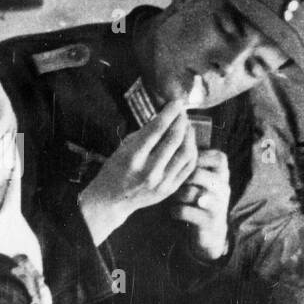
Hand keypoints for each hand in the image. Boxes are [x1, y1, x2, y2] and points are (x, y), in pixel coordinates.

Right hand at [78, 100, 197, 243]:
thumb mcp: (122, 148)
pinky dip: (191, 151)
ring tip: (186, 126)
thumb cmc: (115, 170)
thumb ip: (144, 134)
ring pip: (186, 152)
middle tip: (182, 112)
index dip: (169, 113)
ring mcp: (161, 182)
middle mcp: (149, 171)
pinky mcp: (170, 189)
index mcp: (133, 157)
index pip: (156, 129)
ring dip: (189, 135)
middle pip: (174, 139)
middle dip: (181, 120)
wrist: (112, 200)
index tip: (176, 102)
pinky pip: (188, 166)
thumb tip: (165, 117)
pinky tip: (188, 143)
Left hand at [167, 149, 229, 259]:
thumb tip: (176, 138)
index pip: (217, 157)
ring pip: (191, 193)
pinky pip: (185, 211)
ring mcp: (219, 205)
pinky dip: (175, 211)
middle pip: (198, 174)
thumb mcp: (201, 177)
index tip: (181, 163)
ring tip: (174, 197)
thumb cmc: (199, 195)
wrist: (210, 230)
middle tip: (173, 182)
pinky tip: (174, 211)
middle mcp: (224, 187)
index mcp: (223, 173)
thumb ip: (192, 160)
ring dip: (177, 195)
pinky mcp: (210, 221)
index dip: (195, 158)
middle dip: (180, 178)